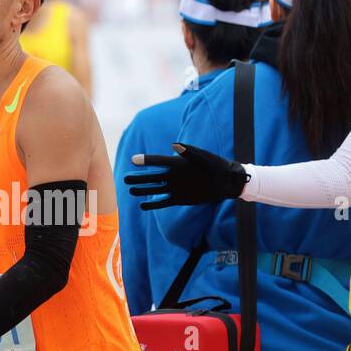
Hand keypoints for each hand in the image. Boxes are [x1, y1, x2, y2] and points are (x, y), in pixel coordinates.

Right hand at [124, 143, 247, 209]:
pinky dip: (153, 205)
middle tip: (125, 178)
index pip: (157, 161)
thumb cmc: (215, 165)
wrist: (225, 182)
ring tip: (130, 190)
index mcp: (177, 163)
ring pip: (154, 189)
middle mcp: (173, 176)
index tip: (133, 160)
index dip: (145, 160)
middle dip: (138, 177)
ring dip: (142, 190)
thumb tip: (175, 145)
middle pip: (151, 176)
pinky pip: (163, 203)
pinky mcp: (179, 199)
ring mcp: (175, 188)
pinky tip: (143, 206)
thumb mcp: (204, 157)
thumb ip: (190, 151)